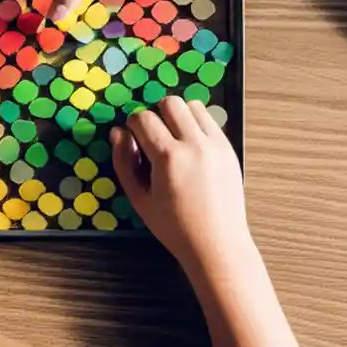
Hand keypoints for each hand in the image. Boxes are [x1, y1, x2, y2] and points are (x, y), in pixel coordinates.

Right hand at [111, 97, 246, 263]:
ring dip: (178, 115)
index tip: (134, 141)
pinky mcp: (229, 149)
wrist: (217, 244)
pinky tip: (190, 148)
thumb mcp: (139, 199)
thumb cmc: (175, 227)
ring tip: (174, 140)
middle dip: (156, 114)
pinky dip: (196, 125)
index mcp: (169, 158)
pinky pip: (210, 120)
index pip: (143, 118)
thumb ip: (124, 162)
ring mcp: (216, 145)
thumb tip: (117, 133)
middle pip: (169, 102)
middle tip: (154, 137)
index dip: (133, 126)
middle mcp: (195, 145)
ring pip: (192, 105)